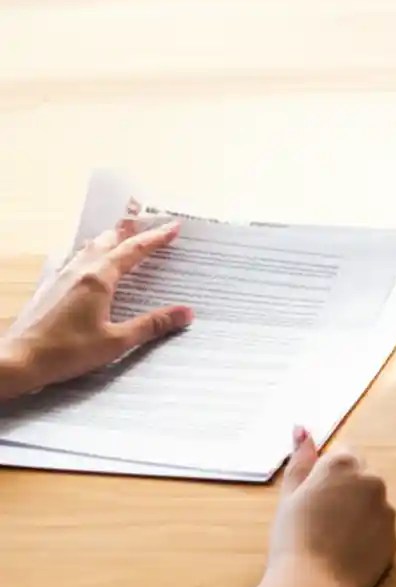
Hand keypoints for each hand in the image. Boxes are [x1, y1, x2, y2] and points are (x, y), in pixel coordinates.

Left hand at [1, 220, 192, 397]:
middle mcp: (80, 271)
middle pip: (109, 240)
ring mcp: (62, 277)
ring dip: (110, 239)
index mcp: (99, 279)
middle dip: (132, 231)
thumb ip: (151, 325)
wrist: (19, 360)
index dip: (155, 238)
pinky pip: (76, 259)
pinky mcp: (51, 287)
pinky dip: (92, 252)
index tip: (173, 228)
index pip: (133, 251)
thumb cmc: (67, 351)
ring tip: (123, 236)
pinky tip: (90, 261)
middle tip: (151, 225)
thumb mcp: (116, 341)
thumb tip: (186, 313)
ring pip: (90, 247)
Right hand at [267, 428, 395, 586]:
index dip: (326, 474)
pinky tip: (348, 550)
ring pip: (372, 502)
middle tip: (322, 518)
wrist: (313, 586)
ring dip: (359, 511)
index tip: (314, 496)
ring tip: (333, 537)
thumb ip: (300, 458)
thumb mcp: (289, 494)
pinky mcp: (395, 536)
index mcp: (344, 464)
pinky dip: (369, 534)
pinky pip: (381, 527)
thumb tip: (303, 428)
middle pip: (361, 475)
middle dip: (346, 489)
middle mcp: (373, 480)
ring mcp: (387, 509)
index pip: (342, 454)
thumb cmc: (294, 538)